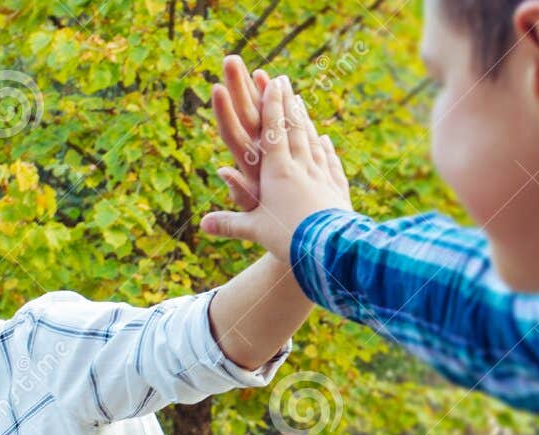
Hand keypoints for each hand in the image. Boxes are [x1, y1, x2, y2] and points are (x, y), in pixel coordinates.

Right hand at [202, 72, 351, 262]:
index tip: (273, 81)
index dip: (273, 105)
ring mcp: (322, 176)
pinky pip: (330, 163)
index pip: (274, 130)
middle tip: (286, 82)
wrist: (329, 249)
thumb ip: (228, 224)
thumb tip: (202, 224)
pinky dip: (326, 149)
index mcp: (277, 171)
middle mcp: (301, 167)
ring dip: (306, 121)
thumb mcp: (254, 230)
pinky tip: (325, 140)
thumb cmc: (287, 238)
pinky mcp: (337, 190)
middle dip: (288, 103)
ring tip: (302, 104)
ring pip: (312, 141)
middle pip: (294, 128)